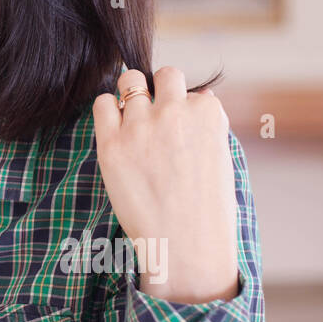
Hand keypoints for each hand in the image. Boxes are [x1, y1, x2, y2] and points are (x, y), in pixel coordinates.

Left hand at [91, 66, 238, 304]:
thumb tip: (200, 95)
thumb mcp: (221, 158)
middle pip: (165, 75)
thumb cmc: (206, 208)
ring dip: (132, 94)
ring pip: (129, 80)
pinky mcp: (111, 143)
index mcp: (208, 113)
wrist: (185, 246)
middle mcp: (174, 112)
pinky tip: (115, 131)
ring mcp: (141, 126)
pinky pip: (101, 104)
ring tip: (134, 121)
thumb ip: (208, 124)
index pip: (193, 92)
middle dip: (160, 90)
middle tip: (156, 118)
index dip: (185, 112)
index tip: (182, 135)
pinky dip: (107, 110)